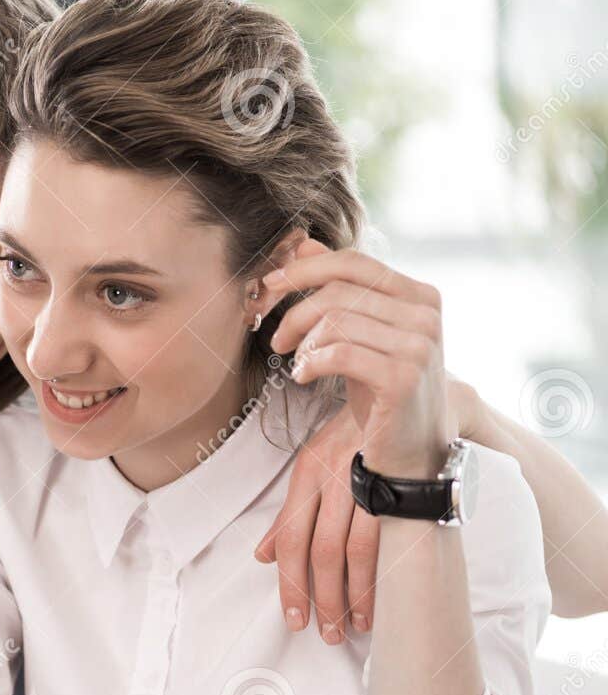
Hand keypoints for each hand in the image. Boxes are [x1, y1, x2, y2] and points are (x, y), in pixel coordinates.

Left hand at [255, 404, 378, 642]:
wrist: (405, 393)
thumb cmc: (356, 436)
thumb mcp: (315, 466)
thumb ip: (290, 515)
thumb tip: (262, 557)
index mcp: (306, 473)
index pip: (291, 539)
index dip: (290, 584)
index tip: (294, 619)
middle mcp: (331, 475)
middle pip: (318, 550)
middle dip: (320, 598)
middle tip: (326, 634)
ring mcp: (365, 478)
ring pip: (351, 549)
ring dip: (353, 595)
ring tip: (353, 626)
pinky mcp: (398, 480)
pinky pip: (385, 536)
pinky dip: (381, 573)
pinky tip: (382, 599)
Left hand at [264, 239, 453, 479]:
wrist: (415, 450)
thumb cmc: (383, 391)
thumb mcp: (363, 335)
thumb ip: (341, 290)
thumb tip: (303, 244)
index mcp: (420, 296)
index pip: (352, 262)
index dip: (303, 270)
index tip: (268, 286)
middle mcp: (425, 315)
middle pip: (338, 290)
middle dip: (293, 311)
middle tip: (275, 338)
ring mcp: (418, 345)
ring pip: (334, 320)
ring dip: (300, 343)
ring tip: (295, 362)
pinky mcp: (402, 378)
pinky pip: (338, 353)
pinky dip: (309, 363)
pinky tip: (303, 376)